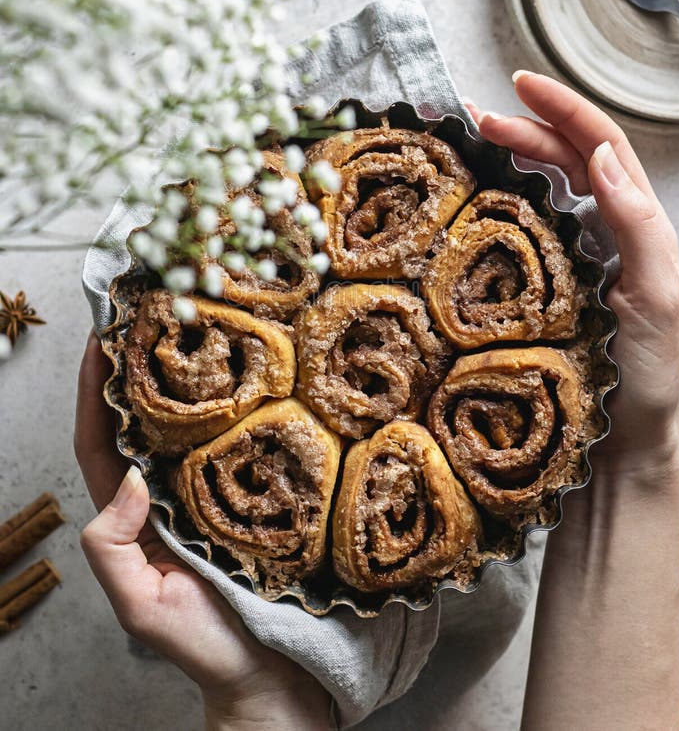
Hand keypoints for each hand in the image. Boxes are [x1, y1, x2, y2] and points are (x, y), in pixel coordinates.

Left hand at [74, 333, 330, 730]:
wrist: (277, 673)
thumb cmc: (206, 647)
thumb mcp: (141, 606)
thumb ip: (114, 549)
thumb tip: (131, 479)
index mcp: (135, 513)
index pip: (102, 439)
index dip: (95, 389)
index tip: (100, 337)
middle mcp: (172, 492)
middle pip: (148, 418)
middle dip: (142, 366)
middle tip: (154, 312)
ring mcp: (216, 488)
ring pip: (195, 423)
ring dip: (192, 378)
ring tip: (203, 329)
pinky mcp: (259, 490)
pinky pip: (244, 441)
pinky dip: (242, 408)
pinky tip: (259, 379)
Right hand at [464, 71, 678, 468]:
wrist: (623, 439)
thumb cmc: (647, 375)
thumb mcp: (660, 300)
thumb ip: (640, 228)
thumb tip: (606, 161)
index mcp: (638, 226)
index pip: (603, 150)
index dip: (566, 111)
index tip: (521, 86)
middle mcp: (607, 232)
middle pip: (569, 160)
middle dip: (527, 129)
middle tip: (475, 119)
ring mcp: (575, 256)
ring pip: (545, 189)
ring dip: (512, 158)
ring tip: (470, 140)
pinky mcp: (545, 283)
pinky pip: (523, 230)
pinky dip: (499, 203)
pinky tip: (474, 197)